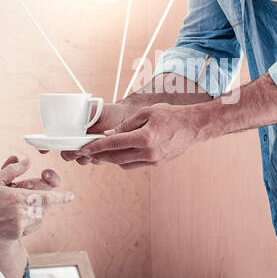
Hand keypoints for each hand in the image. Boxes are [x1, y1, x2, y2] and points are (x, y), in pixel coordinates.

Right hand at [0, 158, 72, 241]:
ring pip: (38, 218)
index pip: (46, 197)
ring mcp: (20, 226)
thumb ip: (13, 170)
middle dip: (41, 202)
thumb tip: (27, 161)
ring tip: (14, 207)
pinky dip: (26, 221)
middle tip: (27, 197)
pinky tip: (11, 217)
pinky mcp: (16, 235)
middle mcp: (22, 214)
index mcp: (18, 198)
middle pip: (43, 208)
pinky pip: (30, 227)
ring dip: (33, 211)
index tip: (71, 196)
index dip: (60, 197)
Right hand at [35, 101, 137, 163]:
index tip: (43, 150)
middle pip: (65, 153)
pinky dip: (96, 158)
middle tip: (77, 149)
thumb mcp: (92, 109)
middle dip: (69, 153)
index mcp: (69, 131)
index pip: (53, 140)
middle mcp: (76, 141)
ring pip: (79, 159)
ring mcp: (87, 149)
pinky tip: (100, 151)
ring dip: (82, 157)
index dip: (45, 146)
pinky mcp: (100, 155)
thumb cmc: (106, 111)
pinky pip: (94, 161)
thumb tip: (73, 124)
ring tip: (90, 150)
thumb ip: (82, 114)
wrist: (125, 117)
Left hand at [76, 104, 204, 169]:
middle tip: (87, 152)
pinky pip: (134, 165)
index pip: (114, 144)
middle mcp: (148, 152)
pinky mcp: (156, 164)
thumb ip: (126, 125)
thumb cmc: (170, 115)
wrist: (193, 127)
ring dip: (111, 159)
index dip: (96, 147)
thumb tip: (109, 135)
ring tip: (102, 152)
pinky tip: (119, 152)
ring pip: (123, 164)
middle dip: (99, 155)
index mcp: (145, 137)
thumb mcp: (146, 113)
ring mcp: (153, 161)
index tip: (83, 149)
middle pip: (115, 158)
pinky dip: (124, 159)